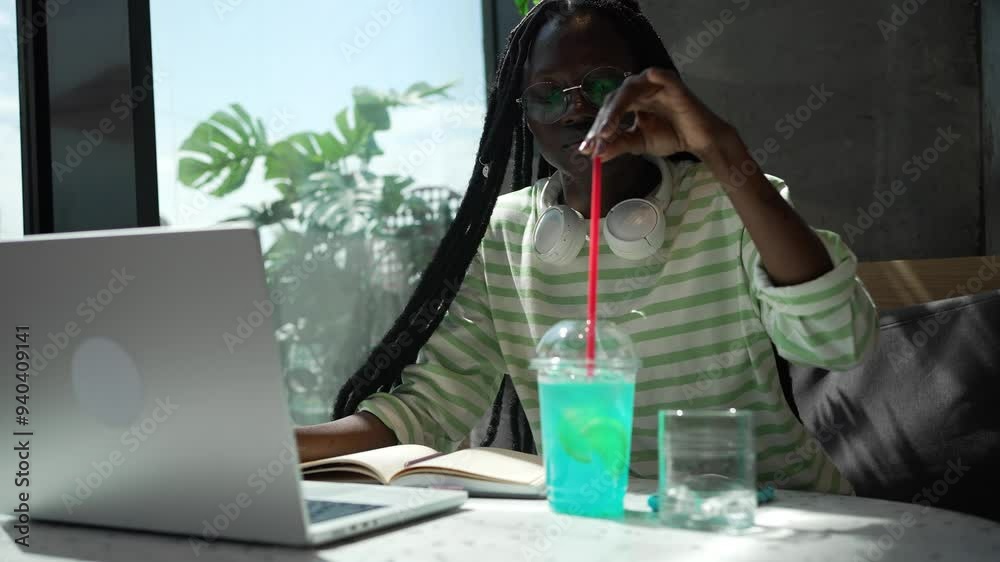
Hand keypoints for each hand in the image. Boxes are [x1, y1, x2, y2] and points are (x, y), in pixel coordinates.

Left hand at [579, 67, 738, 165]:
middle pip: (613, 100)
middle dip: (602, 123)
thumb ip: (618, 145)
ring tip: (607, 131)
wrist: (699, 140)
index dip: (596, 130)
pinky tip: (632, 95)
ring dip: (615, 111)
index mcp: (631, 100)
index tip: (586, 149)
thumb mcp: (639, 143)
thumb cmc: (670, 136)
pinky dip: (646, 82)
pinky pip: (657, 76)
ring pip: (627, 90)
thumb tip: (596, 154)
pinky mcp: (671, 82)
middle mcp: (640, 89)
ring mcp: (655, 83)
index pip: (607, 111)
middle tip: (595, 142)